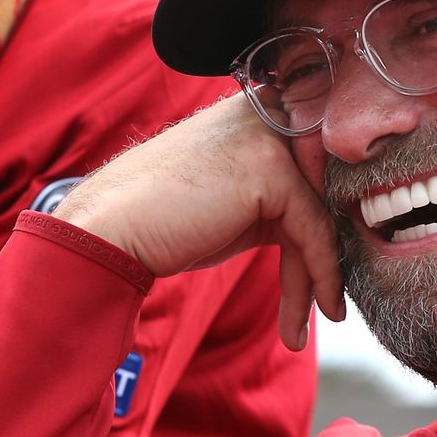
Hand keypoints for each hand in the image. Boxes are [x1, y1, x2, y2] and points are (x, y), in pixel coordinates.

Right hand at [53, 95, 343, 350]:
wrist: (110, 228)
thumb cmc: (163, 218)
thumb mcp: (232, 197)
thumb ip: (278, 196)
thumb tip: (327, 228)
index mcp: (260, 109)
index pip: (315, 167)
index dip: (323, 224)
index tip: (324, 275)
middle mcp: (270, 112)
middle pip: (321, 191)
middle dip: (322, 254)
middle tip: (324, 306)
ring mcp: (271, 137)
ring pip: (320, 216)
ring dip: (318, 278)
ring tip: (302, 327)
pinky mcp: (272, 171)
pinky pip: (313, 232)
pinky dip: (320, 276)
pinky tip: (317, 311)